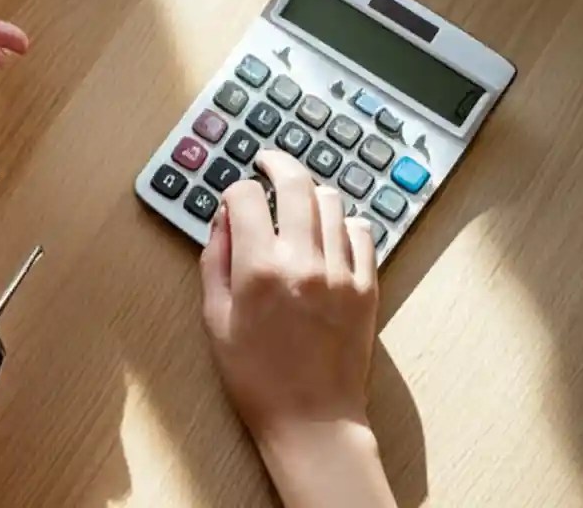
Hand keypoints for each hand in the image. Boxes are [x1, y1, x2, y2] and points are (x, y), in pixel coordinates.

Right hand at [201, 150, 394, 506]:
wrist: (312, 419)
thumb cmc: (255, 376)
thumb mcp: (215, 317)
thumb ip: (216, 259)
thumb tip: (223, 218)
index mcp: (258, 268)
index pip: (246, 197)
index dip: (235, 190)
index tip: (233, 198)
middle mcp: (302, 260)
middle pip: (295, 184)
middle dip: (277, 165)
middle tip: (267, 163)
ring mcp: (341, 271)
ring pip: (332, 202)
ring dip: (311, 192)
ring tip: (299, 201)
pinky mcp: (367, 286)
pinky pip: (362, 232)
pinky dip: (344, 223)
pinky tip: (330, 232)